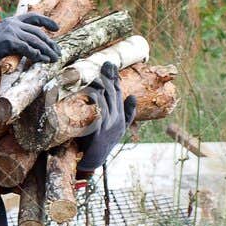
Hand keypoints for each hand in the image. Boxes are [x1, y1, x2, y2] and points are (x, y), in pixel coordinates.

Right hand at [0, 12, 59, 73]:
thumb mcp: (1, 35)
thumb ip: (14, 37)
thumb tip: (28, 47)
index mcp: (13, 20)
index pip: (34, 17)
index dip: (47, 21)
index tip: (57, 28)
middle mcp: (14, 24)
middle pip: (38, 33)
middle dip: (50, 43)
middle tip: (57, 52)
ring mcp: (12, 32)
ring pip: (36, 41)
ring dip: (46, 51)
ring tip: (53, 59)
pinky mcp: (10, 42)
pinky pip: (28, 49)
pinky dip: (36, 55)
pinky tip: (41, 60)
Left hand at [75, 61, 136, 179]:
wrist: (94, 161)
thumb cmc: (105, 143)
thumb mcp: (120, 128)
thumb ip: (128, 113)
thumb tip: (133, 96)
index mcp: (121, 117)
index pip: (119, 93)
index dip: (115, 78)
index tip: (111, 65)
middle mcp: (116, 120)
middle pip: (113, 94)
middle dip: (109, 78)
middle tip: (105, 64)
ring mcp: (107, 126)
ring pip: (105, 101)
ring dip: (99, 87)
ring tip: (95, 76)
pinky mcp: (96, 133)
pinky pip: (97, 114)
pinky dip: (95, 103)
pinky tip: (91, 94)